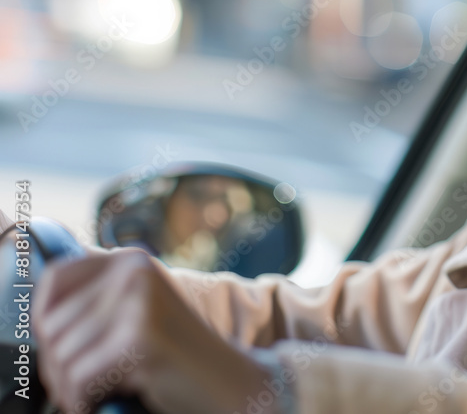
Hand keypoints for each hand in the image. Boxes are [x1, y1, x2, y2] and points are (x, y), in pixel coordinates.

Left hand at [35, 248, 273, 413]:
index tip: (65, 350)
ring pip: (61, 355)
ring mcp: (140, 301)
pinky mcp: (142, 337)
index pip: (54, 279)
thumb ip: (98, 301)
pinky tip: (108, 401)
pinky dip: (86, 399)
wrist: (232, 382)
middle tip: (85, 384)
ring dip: (72, 387)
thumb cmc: (178, 356)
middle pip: (51, 324)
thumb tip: (40, 312)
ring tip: (99, 393)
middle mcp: (135, 270)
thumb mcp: (137, 313)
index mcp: (131, 260)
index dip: (46, 322)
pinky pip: (81, 377)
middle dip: (59, 365)